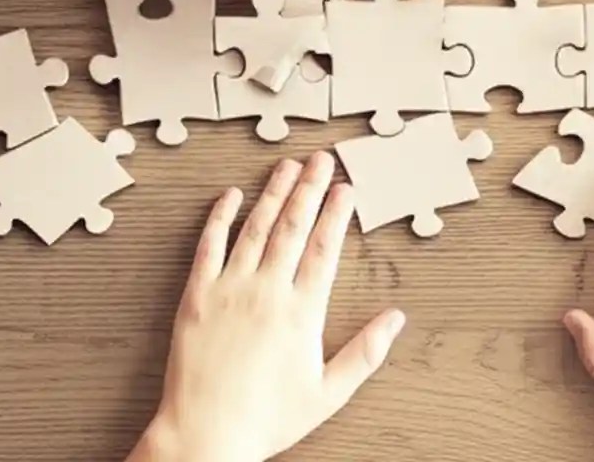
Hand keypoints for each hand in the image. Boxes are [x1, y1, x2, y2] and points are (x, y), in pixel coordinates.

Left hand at [128, 153, 405, 461]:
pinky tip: (230, 195)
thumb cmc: (267, 419)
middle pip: (293, 227)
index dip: (337, 214)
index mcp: (302, 312)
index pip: (324, 248)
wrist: (206, 435)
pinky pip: (209, 246)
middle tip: (322, 159)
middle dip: (310, 189)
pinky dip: (220, 217)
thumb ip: (365, 352)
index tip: (346, 188)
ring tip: (287, 166)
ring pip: (256, 228)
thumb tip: (396, 320)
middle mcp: (267, 292)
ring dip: (273, 193)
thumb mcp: (329, 392)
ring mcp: (230, 290)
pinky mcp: (196, 297)